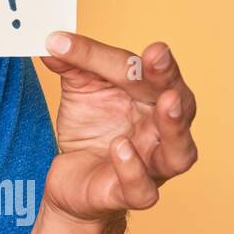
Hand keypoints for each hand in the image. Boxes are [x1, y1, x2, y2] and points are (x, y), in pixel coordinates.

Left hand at [38, 31, 197, 225]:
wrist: (73, 179)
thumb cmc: (91, 128)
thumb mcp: (80, 89)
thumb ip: (71, 64)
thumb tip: (54, 39)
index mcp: (153, 98)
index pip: (144, 72)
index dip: (126, 58)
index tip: (120, 44)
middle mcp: (163, 130)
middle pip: (178, 103)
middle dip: (169, 79)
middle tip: (157, 56)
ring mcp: (153, 165)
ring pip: (180, 152)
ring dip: (174, 126)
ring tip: (165, 103)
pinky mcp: (133, 194)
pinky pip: (143, 188)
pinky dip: (134, 169)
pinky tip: (120, 147)